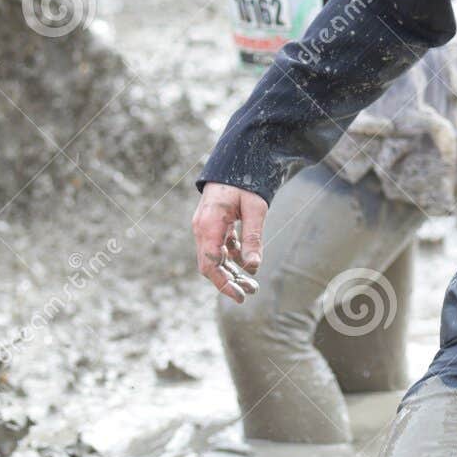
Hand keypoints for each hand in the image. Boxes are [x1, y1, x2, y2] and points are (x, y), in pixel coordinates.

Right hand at [192, 183, 266, 302]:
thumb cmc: (244, 183)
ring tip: (252, 284)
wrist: (234, 161)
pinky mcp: (212, 225)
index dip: (224, 283)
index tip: (241, 296)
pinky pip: (219, 248)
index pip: (210, 265)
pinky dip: (232, 258)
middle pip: (210, 265)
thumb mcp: (255, 210)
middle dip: (228, 282)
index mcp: (208, 226)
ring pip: (215, 258)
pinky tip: (246, 263)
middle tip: (251, 292)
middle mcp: (202, 229)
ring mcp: (205, 228)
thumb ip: (253, 237)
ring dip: (231, 272)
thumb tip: (253, 267)